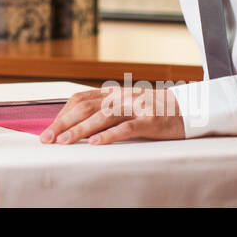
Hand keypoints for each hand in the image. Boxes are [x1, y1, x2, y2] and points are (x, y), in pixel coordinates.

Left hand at [39, 86, 185, 144]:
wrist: (187, 108)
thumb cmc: (151, 110)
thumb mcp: (125, 104)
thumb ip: (104, 109)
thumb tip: (74, 123)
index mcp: (112, 92)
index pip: (80, 100)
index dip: (62, 114)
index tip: (48, 130)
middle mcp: (121, 96)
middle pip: (86, 108)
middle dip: (64, 124)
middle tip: (48, 139)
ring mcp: (136, 107)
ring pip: (103, 116)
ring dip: (81, 130)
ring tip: (65, 142)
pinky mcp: (150, 120)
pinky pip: (127, 127)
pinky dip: (110, 135)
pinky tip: (96, 143)